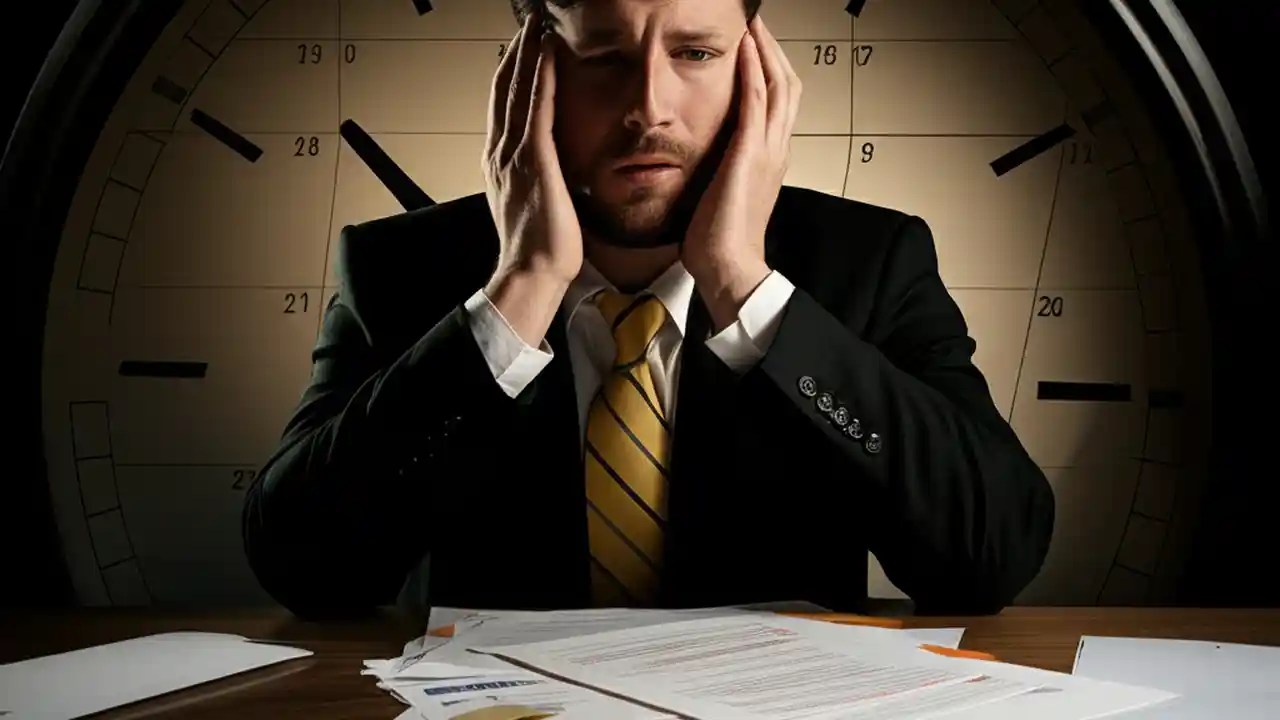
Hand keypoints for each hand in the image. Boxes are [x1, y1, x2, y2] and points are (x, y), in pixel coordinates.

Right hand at [483, 8, 582, 286]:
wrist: (532, 271)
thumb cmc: (539, 248)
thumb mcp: (533, 204)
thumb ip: (535, 180)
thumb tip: (551, 170)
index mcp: (498, 164)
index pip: (502, 107)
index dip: (509, 74)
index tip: (519, 49)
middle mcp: (499, 153)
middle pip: (504, 90)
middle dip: (514, 53)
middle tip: (525, 24)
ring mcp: (512, 155)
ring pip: (517, 91)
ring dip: (526, 54)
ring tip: (534, 26)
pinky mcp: (532, 160)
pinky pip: (536, 107)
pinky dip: (539, 76)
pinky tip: (546, 52)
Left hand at [682, 15, 800, 288]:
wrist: (729, 267)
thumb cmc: (720, 240)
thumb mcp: (726, 194)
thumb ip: (724, 170)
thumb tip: (708, 160)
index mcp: (772, 158)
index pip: (780, 102)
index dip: (771, 69)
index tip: (755, 45)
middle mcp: (777, 149)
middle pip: (787, 84)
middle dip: (773, 50)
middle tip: (758, 24)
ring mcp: (768, 151)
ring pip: (778, 85)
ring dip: (765, 50)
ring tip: (753, 24)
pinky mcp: (750, 155)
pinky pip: (756, 102)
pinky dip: (752, 71)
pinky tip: (743, 48)